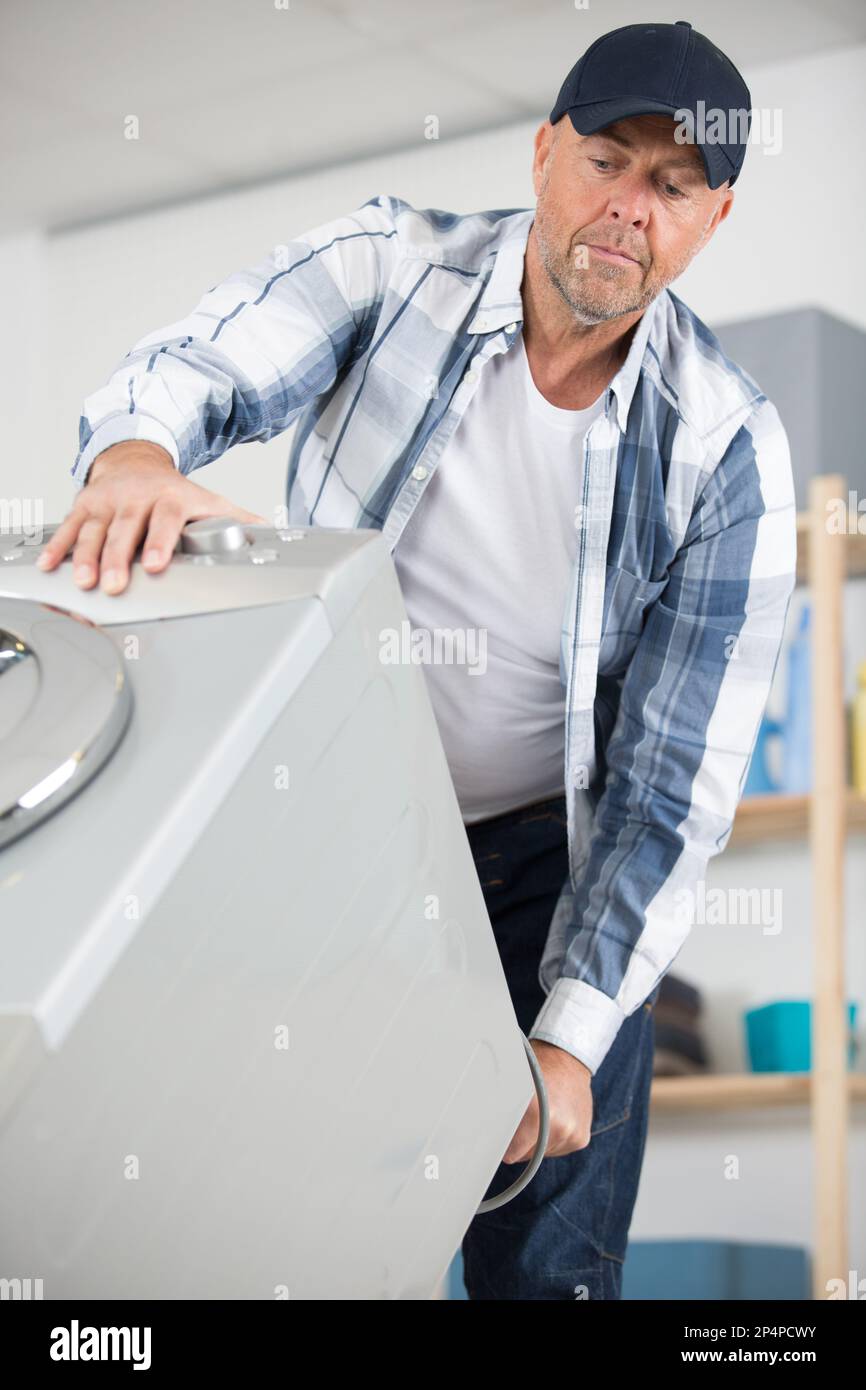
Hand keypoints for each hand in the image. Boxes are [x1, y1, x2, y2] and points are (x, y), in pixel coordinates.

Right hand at [37, 441, 266, 595]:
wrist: (137, 461)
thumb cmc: (173, 492)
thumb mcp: (207, 500)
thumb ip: (237, 519)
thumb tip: (269, 532)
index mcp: (170, 498)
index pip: (165, 518)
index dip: (159, 541)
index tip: (154, 564)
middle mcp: (136, 497)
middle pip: (124, 528)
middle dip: (116, 557)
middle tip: (113, 584)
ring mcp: (108, 501)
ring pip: (93, 529)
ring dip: (85, 557)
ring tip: (82, 581)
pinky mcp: (84, 504)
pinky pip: (68, 526)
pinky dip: (58, 547)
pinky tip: (51, 565)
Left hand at [502, 1040, 592, 1162]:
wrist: (568, 1059)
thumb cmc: (537, 1068)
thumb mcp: (514, 1083)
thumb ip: (500, 1108)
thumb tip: (476, 1128)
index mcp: (535, 1110)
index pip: (510, 1151)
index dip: (501, 1146)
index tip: (495, 1141)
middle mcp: (556, 1124)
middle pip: (524, 1155)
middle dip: (518, 1142)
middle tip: (521, 1118)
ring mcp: (570, 1133)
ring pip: (540, 1155)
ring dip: (536, 1140)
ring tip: (540, 1113)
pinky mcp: (581, 1139)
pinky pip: (556, 1151)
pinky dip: (551, 1139)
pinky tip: (553, 1118)